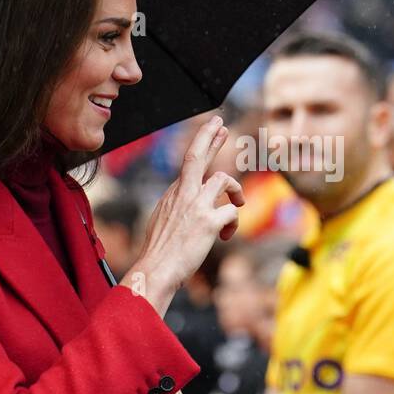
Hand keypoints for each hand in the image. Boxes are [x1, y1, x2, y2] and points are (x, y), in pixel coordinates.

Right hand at [125, 116, 243, 314]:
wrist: (156, 269)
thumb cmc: (159, 253)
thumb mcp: (163, 222)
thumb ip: (177, 208)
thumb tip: (190, 207)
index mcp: (173, 194)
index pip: (191, 162)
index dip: (204, 143)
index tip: (215, 129)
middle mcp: (182, 194)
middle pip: (197, 155)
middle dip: (210, 136)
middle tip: (221, 123)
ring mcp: (196, 206)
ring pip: (222, 179)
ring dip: (235, 190)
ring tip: (238, 202)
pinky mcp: (208, 222)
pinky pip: (231, 212)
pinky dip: (233, 223)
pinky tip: (225, 236)